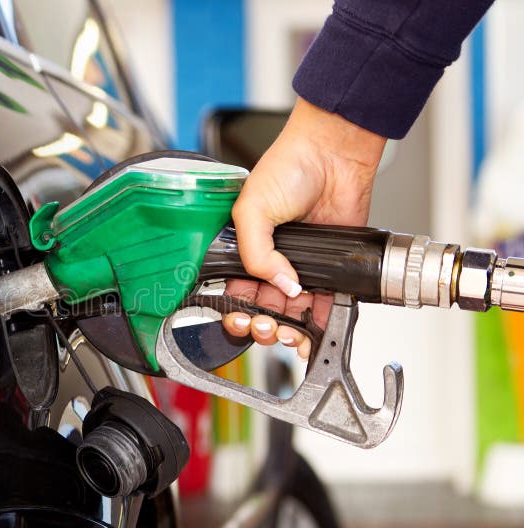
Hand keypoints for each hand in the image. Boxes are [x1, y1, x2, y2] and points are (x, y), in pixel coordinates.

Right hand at [222, 98, 386, 357]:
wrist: (333, 153)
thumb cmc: (289, 166)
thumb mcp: (251, 209)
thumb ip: (255, 253)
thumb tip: (280, 284)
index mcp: (243, 247)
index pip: (235, 291)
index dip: (238, 310)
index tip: (243, 319)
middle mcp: (271, 259)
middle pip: (263, 307)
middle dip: (263, 325)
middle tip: (268, 326)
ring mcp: (301, 264)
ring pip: (292, 311)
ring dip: (290, 328)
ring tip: (290, 333)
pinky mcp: (331, 266)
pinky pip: (325, 301)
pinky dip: (322, 320)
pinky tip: (315, 330)